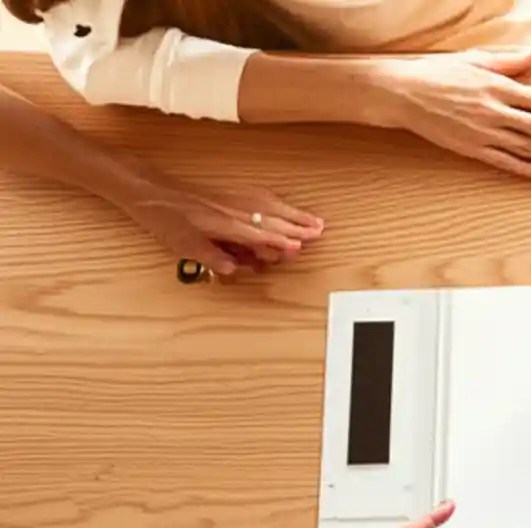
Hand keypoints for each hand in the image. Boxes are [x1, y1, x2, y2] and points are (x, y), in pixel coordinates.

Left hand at [117, 171, 323, 275]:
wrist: (148, 191)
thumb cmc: (163, 219)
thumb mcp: (181, 244)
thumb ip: (210, 256)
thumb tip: (233, 269)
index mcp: (222, 223)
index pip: (258, 234)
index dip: (278, 242)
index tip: (298, 247)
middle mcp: (232, 209)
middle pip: (270, 218)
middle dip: (296, 225)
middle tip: (318, 232)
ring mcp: (232, 199)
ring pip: (270, 206)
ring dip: (293, 213)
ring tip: (314, 221)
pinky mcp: (229, 193)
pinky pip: (261, 197)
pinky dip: (278, 203)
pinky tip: (285, 207)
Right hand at [373, 49, 530, 181]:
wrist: (404, 94)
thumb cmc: (440, 74)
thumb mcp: (477, 61)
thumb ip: (510, 62)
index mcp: (500, 87)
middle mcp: (496, 111)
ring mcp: (485, 133)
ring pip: (528, 147)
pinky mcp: (472, 149)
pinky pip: (505, 162)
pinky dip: (527, 169)